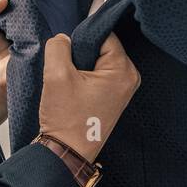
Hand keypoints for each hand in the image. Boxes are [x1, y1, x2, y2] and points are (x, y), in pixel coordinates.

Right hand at [37, 32, 139, 163]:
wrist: (67, 151)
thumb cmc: (66, 119)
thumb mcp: (56, 75)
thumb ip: (58, 47)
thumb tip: (63, 39)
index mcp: (123, 70)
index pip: (104, 35)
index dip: (81, 39)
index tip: (68, 55)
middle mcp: (130, 78)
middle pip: (102, 46)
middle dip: (81, 53)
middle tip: (69, 72)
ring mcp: (123, 88)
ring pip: (98, 60)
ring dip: (81, 66)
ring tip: (71, 84)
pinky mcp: (114, 96)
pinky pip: (98, 73)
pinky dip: (84, 76)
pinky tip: (74, 91)